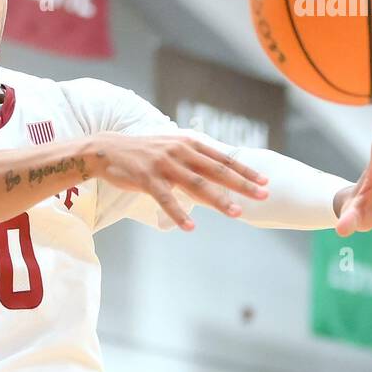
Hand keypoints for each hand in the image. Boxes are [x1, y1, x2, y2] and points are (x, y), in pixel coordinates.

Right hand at [94, 132, 268, 230]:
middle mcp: (180, 151)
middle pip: (216, 170)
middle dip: (241, 183)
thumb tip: (220, 171)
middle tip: (262, 195)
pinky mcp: (146, 178)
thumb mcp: (174, 148)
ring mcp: (163, 164)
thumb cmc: (146, 152)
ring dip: (217, 200)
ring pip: (196, 184)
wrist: (107, 149)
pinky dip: (179, 213)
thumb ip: (195, 158)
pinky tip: (191, 227)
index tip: (264, 181)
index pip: (223, 159)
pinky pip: (166, 198)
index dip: (245, 170)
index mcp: (189, 143)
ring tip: (235, 213)